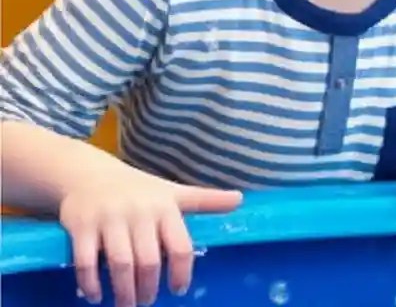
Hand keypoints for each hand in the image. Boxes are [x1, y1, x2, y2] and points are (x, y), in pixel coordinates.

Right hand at [58, 167, 242, 306]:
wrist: (89, 174)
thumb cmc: (139, 190)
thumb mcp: (173, 192)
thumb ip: (205, 200)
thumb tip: (241, 200)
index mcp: (166, 207)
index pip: (180, 246)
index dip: (181, 272)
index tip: (179, 290)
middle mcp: (139, 213)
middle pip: (149, 260)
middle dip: (149, 287)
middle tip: (148, 302)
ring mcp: (109, 219)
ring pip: (120, 263)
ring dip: (124, 290)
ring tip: (127, 304)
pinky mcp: (82, 225)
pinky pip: (85, 261)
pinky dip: (90, 282)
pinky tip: (95, 296)